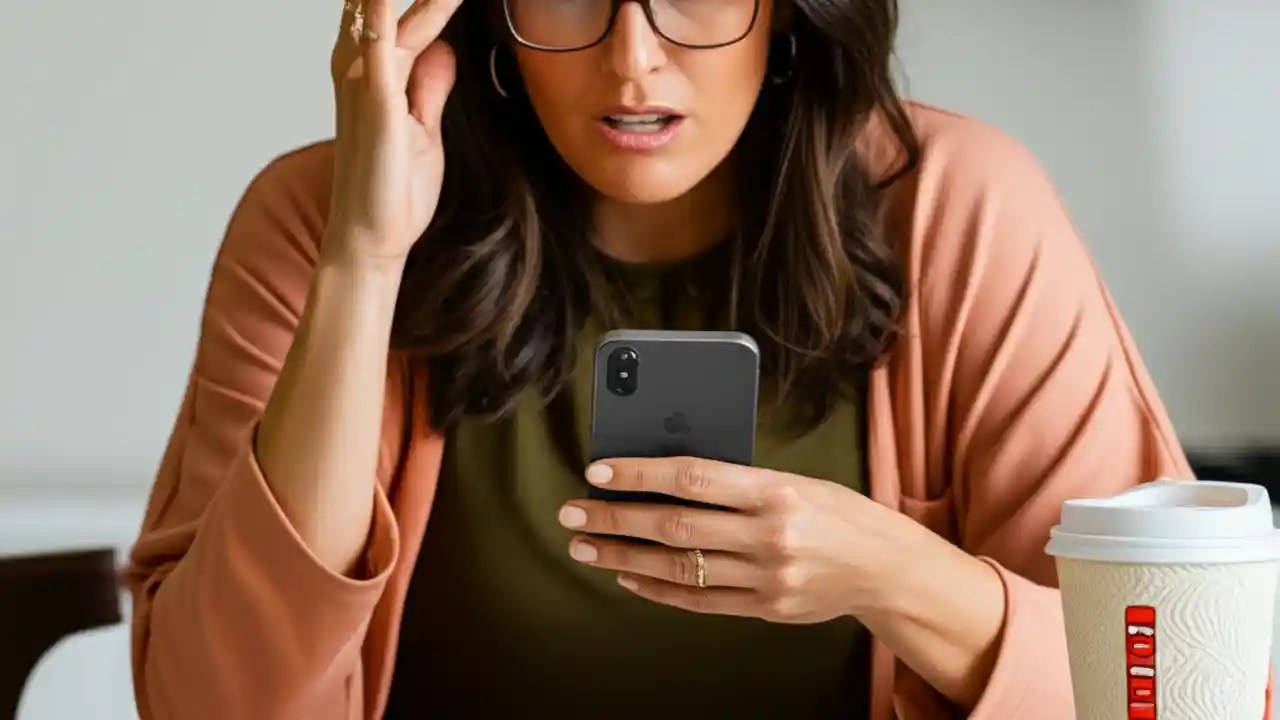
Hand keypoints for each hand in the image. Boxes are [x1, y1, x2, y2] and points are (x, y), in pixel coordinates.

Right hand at [324, 0, 461, 264]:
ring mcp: (364, 79)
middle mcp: (362, 64)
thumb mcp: (423, 127)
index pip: (403, 5)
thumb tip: (440, 51)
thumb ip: (428, 85)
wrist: (373, 238)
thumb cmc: (394, 189)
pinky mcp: (376, 99)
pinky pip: (383, 40)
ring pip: (386, 5)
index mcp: (374, 69)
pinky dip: (391, 9)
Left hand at [557, 457, 913, 622]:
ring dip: (624, 556)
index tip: (599, 470)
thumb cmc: (838, 512)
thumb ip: (739, 481)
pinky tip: (628, 575)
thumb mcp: (795, 480)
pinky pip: (700, 601)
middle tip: (573, 512)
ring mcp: (767, 578)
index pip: (693, 477)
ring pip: (679, 567)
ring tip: (587, 545)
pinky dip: (658, 589)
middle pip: (675, 525)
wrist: (887, 568)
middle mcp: (770, 536)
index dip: (640, 474)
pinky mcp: (766, 608)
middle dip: (616, 518)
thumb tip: (668, 475)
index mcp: (777, 491)